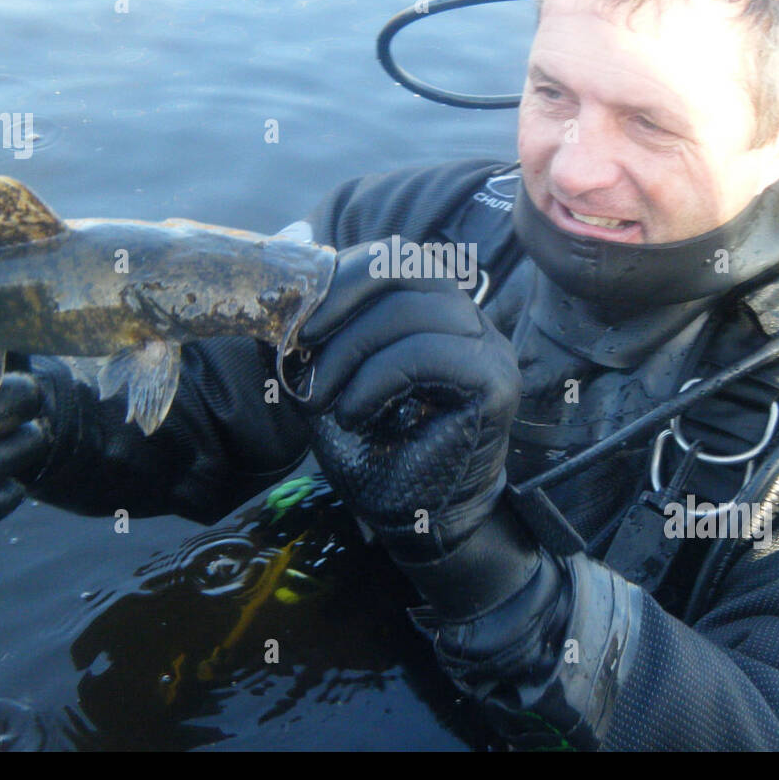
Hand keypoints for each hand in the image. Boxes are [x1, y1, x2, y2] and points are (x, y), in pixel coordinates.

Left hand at [298, 243, 520, 554]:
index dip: (340, 274)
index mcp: (436, 309)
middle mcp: (470, 319)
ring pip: (411, 310)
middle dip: (340, 299)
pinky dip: (376, 380)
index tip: (294, 318)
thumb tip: (284, 267)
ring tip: (323, 398)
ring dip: (350, 352)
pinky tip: (354, 413)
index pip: (394, 257)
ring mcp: (489, 347)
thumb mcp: (332, 377)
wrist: (416, 521)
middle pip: (404, 266)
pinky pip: (426, 353)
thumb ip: (319, 330)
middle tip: (301, 345)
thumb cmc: (377, 450)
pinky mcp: (494, 381)